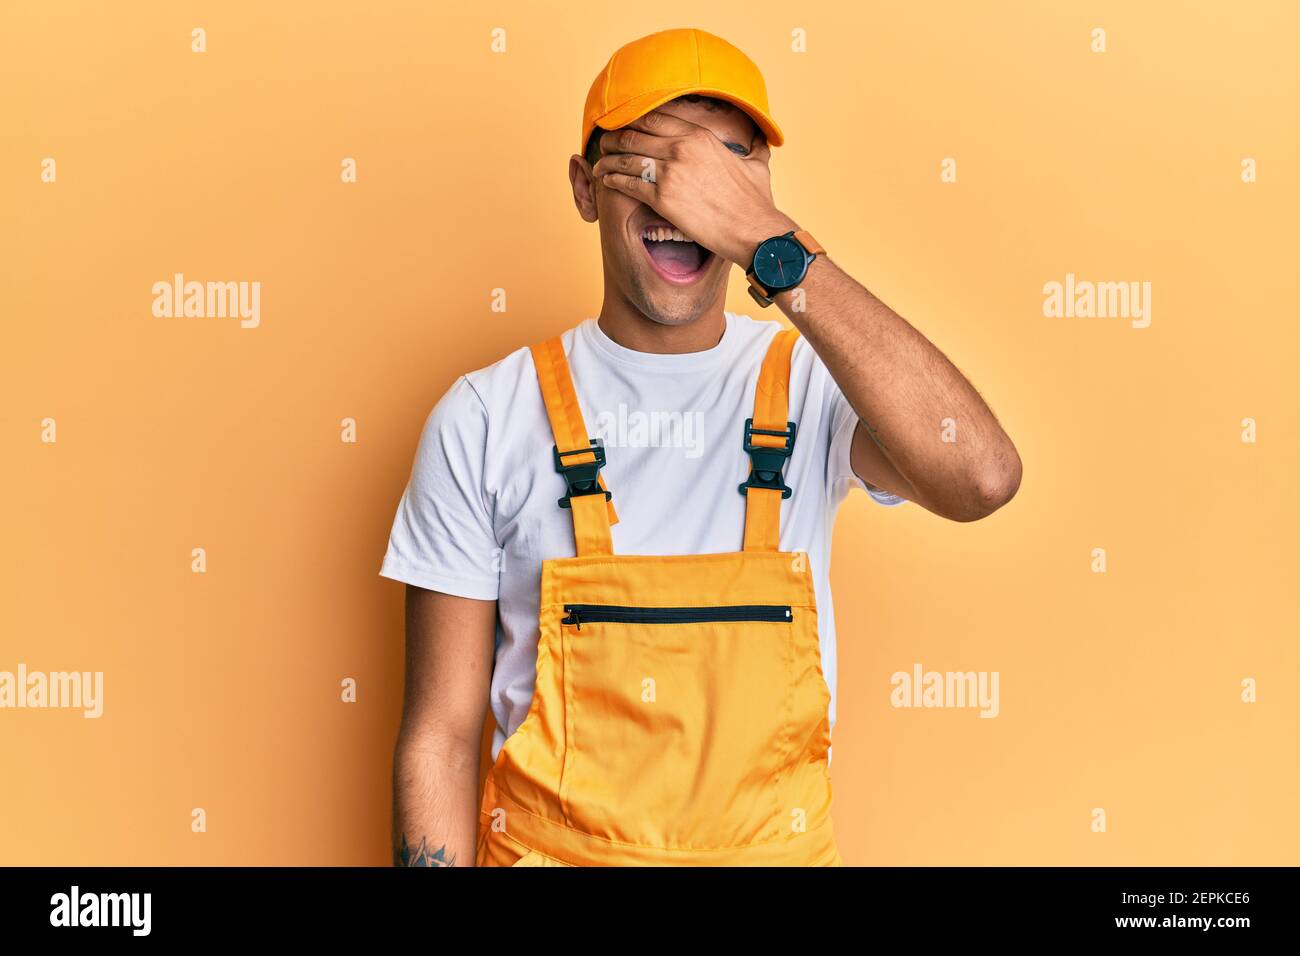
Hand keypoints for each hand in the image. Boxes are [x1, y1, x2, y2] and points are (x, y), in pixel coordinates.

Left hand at [590, 109, 797, 266]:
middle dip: (615, 137)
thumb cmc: (756, 203)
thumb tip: (763, 140)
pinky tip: (605, 181)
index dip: (634, 120)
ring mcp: (671, 172)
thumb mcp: (757, 165)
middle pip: (635, 134)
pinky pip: (628, 183)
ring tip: (599, 164)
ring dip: (608, 159)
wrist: (754, 230)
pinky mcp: (663, 198)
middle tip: (604, 143)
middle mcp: (682, 148)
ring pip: (626, 157)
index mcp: (700, 136)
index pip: (656, 118)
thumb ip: (754, 148)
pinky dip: (612, 180)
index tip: (624, 125)